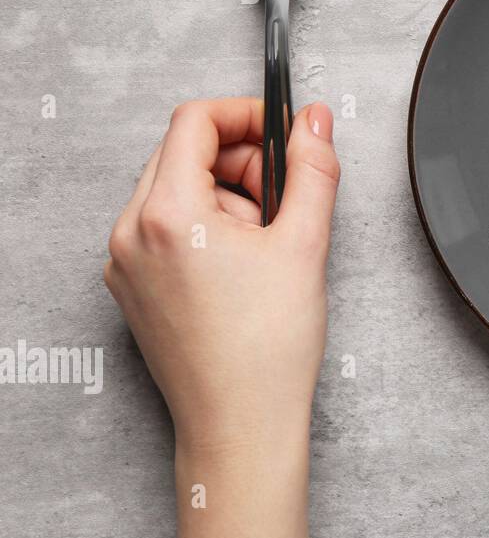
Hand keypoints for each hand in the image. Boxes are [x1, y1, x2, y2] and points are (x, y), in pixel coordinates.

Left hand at [104, 98, 339, 537]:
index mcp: (169, 213)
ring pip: (175, 189)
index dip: (246, 114)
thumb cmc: (268, 348)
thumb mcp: (306, 241)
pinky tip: (243, 266)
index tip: (281, 130)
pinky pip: (165, 228)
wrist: (241, 424)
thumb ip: (313, 167)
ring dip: (226, 196)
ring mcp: (125, 263)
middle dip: (241, 160)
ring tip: (267, 244)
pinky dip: (205, 227)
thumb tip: (312, 120)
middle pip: (183, 152)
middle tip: (285, 197)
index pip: (195, 121)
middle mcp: (131, 233)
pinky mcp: (132, 287)